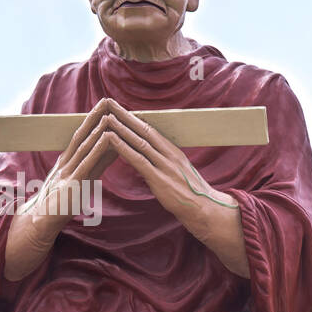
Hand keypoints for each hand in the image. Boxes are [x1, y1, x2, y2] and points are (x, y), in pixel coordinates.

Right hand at [21, 97, 118, 237]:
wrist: (39, 224)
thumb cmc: (59, 205)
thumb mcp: (79, 182)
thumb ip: (94, 167)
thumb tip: (111, 152)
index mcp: (67, 162)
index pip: (82, 137)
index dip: (93, 121)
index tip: (105, 106)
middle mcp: (66, 163)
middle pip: (81, 135)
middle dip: (94, 117)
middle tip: (107, 99)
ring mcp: (67, 172)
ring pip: (84, 145)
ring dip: (97, 128)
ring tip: (108, 112)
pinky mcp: (72, 184)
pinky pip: (87, 163)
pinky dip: (98, 149)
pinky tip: (108, 137)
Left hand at [97, 102, 250, 276]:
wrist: (206, 210)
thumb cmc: (191, 196)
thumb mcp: (178, 175)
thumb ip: (164, 166)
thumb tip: (149, 162)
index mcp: (173, 152)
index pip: (150, 130)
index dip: (133, 118)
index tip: (119, 107)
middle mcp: (169, 154)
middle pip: (143, 129)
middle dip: (124, 115)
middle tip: (108, 101)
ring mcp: (165, 165)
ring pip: (138, 141)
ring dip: (120, 127)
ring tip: (105, 115)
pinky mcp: (159, 179)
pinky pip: (138, 159)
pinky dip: (122, 147)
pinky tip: (110, 139)